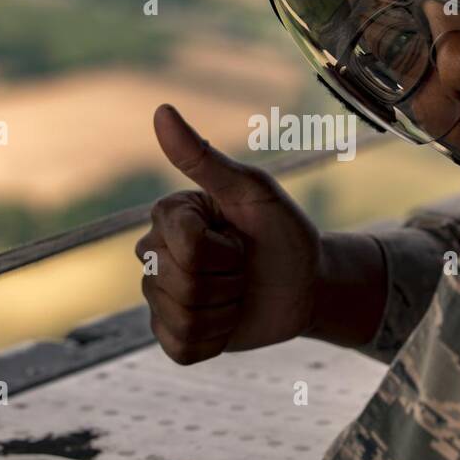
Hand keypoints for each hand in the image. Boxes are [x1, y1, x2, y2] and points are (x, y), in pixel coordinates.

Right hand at [136, 105, 322, 363]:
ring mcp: (159, 296)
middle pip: (181, 283)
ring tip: (238, 292)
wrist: (306, 284)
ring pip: (182, 318)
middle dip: (229, 281)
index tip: (241, 238)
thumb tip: (161, 110)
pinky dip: (216, 339)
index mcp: (168, 215)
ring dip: (226, 310)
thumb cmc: (282, 230)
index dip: (225, 251)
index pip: (185, 245)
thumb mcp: (252, 191)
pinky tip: (228, 321)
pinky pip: (182, 348)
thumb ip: (203, 157)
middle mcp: (153, 253)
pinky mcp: (173, 334)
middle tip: (244, 268)